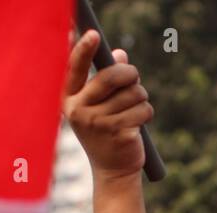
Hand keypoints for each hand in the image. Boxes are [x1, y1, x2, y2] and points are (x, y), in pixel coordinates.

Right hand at [62, 32, 153, 181]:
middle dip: (129, 74)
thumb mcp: (100, 106)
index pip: (74, 69)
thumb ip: (107, 80)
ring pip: (133, 93)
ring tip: (135, 109)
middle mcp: (80, 111)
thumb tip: (121, 56)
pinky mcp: (120, 133)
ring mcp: (99, 123)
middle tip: (134, 78)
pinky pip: (143, 109)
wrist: (113, 171)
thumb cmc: (106, 132)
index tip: (93, 35)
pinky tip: (138, 125)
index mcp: (70, 100)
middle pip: (111, 76)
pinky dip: (146, 113)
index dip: (84, 50)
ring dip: (141, 97)